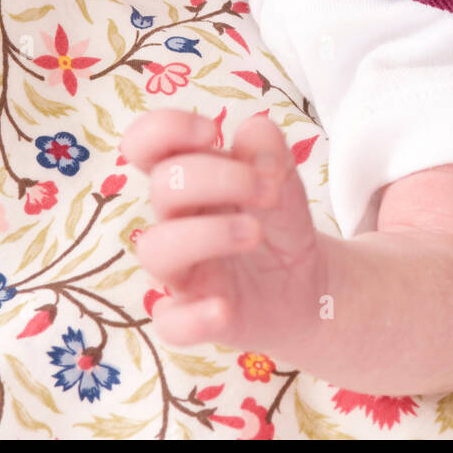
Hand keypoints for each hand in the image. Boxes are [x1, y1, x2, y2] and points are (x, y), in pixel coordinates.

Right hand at [121, 109, 325, 352]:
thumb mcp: (283, 179)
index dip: (165, 129)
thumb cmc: (276, 221)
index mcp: (188, 180)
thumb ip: (270, 151)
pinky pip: (171, 324)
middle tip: (267, 189)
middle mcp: (176, 222)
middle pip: (162, 187)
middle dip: (217, 177)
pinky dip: (193, 317)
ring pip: (156, 250)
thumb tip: (254, 129)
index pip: (145, 145)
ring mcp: (182, 272)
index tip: (210, 131)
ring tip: (255, 233)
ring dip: (208, 234)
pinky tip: (224, 307)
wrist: (307, 284)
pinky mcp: (195, 317)